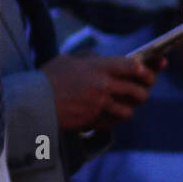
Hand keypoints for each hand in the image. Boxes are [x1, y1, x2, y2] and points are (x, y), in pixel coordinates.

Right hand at [42, 54, 156, 130]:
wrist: (34, 101)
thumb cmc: (49, 78)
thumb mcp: (70, 60)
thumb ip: (93, 61)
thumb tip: (111, 63)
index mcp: (98, 67)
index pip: (134, 67)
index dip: (147, 70)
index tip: (149, 72)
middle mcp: (103, 86)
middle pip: (139, 92)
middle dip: (143, 91)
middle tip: (141, 89)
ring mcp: (100, 105)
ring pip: (130, 110)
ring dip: (128, 107)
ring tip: (122, 102)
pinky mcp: (96, 121)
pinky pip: (116, 121)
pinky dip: (115, 117)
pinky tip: (108, 112)